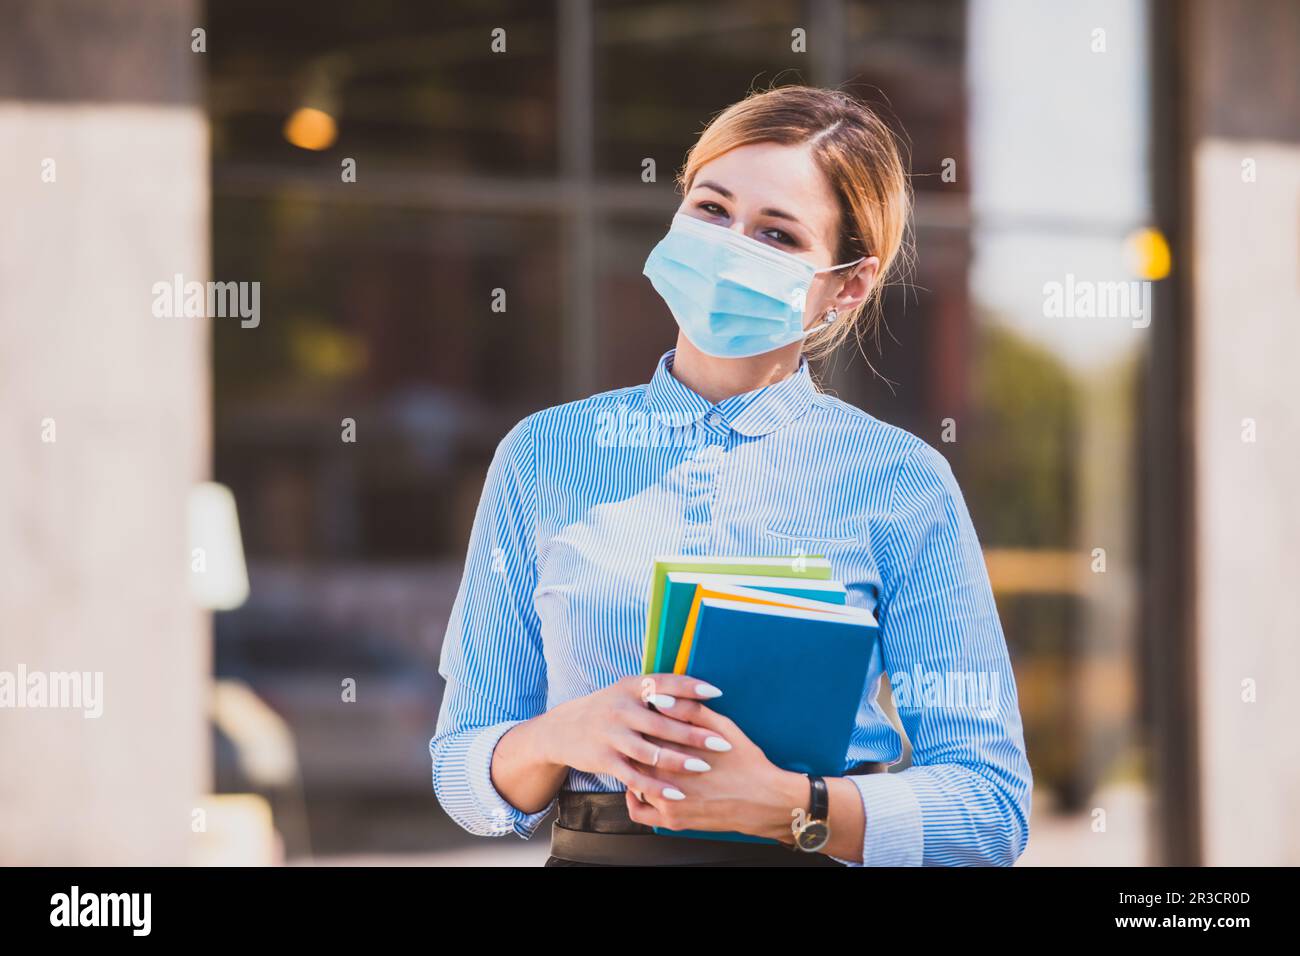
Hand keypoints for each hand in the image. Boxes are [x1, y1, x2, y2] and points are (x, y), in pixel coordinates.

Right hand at [536, 673, 731, 809]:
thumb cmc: (606, 709)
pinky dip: (657, 786)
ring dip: (679, 761)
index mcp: (630, 687)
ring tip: (704, 768)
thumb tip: (696, 692)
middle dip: (694, 734)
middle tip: (721, 743)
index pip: (664, 683)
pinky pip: (634, 776)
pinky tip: (677, 792)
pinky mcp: (604, 759)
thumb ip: (655, 691)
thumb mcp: (625, 692)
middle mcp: (621, 709)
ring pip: (651, 751)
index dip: (691, 687)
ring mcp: (611, 735)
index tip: (717, 692)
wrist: (562, 729)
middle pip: (663, 722)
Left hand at [623, 702, 806, 842]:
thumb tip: (658, 697)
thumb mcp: (722, 727)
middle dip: (636, 745)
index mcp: (672, 749)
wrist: (764, 801)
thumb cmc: (745, 761)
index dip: (643, 722)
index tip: (646, 719)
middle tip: (640, 737)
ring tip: (643, 759)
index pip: (643, 729)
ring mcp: (665, 802)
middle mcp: (663, 777)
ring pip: (633, 781)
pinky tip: (641, 789)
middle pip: (633, 755)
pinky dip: (635, 799)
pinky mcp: (671, 821)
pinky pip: (638, 812)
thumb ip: (689, 710)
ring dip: (635, 770)